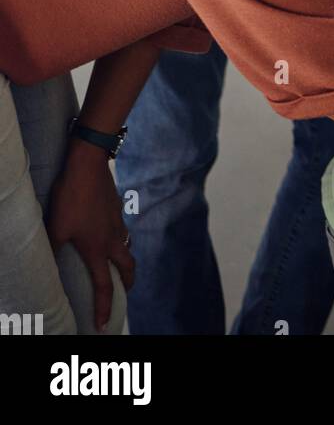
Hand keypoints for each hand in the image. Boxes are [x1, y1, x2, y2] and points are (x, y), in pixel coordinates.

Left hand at [45, 139, 134, 330]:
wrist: (88, 165)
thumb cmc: (71, 198)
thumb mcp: (55, 227)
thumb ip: (54, 249)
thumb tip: (49, 266)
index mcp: (97, 249)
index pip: (104, 286)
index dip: (104, 308)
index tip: (104, 324)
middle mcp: (112, 239)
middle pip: (128, 267)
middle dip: (129, 282)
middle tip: (124, 290)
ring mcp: (117, 221)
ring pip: (127, 246)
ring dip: (125, 259)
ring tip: (116, 263)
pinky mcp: (117, 207)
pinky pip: (122, 229)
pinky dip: (119, 238)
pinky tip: (108, 231)